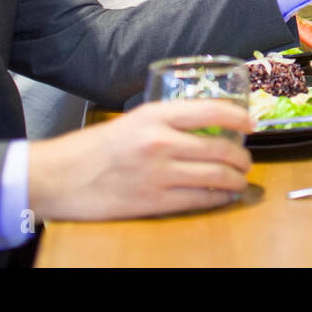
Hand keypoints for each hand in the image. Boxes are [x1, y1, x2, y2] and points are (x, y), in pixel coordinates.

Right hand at [27, 100, 253, 220]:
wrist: (58, 178)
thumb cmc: (95, 148)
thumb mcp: (133, 121)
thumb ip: (167, 121)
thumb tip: (208, 125)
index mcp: (154, 115)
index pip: (211, 109)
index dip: (239, 117)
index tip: (252, 123)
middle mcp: (160, 142)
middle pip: (220, 148)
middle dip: (242, 156)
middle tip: (246, 159)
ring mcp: (158, 174)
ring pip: (216, 176)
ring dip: (237, 179)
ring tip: (241, 178)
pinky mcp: (154, 202)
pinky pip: (200, 199)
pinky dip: (220, 198)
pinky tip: (225, 195)